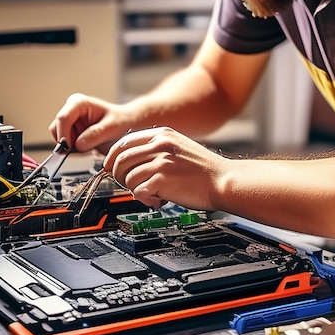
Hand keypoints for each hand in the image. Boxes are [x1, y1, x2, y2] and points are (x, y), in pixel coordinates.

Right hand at [49, 93, 131, 154]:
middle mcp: (71, 110)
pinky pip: (65, 144)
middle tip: (81, 151)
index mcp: (79, 103)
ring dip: (70, 147)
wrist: (126, 126)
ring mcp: (71, 122)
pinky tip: (86, 149)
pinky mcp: (72, 132)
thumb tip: (78, 144)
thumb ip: (95, 135)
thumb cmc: (121, 122)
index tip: (69, 148)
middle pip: (57, 128)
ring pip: (59, 138)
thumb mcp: (112, 127)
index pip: (63, 118)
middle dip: (67, 142)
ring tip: (88, 148)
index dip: (64, 134)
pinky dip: (73, 150)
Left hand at [103, 127, 227, 210]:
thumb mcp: (179, 146)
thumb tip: (130, 159)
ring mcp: (160, 162)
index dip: (112, 157)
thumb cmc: (204, 170)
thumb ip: (156, 148)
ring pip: (126, 177)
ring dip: (133, 190)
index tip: (110, 167)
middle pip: (120, 160)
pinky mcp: (162, 180)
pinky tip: (157, 200)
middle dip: (118, 176)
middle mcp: (159, 145)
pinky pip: (137, 191)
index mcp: (161, 134)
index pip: (123, 142)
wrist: (224, 181)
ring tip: (150, 194)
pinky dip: (144, 199)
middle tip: (129, 185)